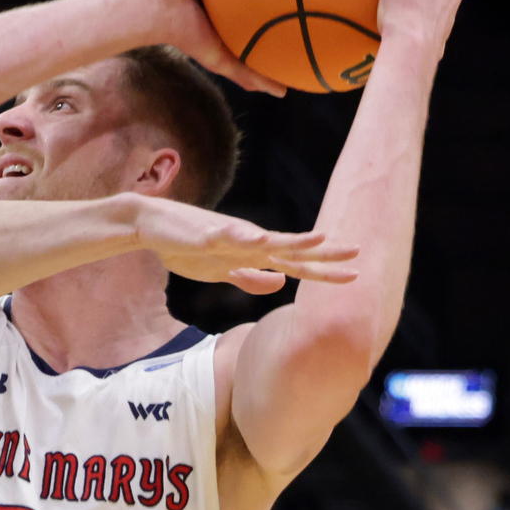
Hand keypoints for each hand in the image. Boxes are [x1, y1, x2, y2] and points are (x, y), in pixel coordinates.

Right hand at [129, 194, 358, 293]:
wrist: (153, 226)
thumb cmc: (187, 247)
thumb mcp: (222, 272)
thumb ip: (251, 278)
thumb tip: (282, 282)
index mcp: (254, 255)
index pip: (297, 264)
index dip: (324, 271)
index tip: (355, 274)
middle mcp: (250, 242)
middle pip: (292, 249)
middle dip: (323, 253)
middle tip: (356, 251)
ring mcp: (231, 237)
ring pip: (268, 240)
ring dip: (293, 240)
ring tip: (319, 239)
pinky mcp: (208, 234)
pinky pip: (229, 236)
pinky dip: (245, 237)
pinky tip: (260, 239)